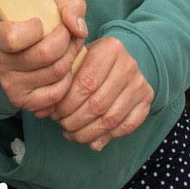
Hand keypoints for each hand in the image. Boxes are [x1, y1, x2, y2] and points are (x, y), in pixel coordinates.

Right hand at [0, 0, 87, 114]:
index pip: (13, 38)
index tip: (39, 22)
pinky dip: (68, 80)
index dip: (34, 28)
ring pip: (56, 72)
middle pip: (45, 54)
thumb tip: (78, 30)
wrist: (23, 49)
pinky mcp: (24, 102)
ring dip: (71, 57)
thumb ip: (70, 6)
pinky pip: (57, 93)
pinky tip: (64, 68)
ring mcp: (10, 85)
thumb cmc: (39, 23)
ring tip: (69, 48)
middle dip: (66, 41)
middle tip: (68, 34)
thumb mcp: (51, 5)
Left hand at [51, 35, 152, 150]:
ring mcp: (140, 83)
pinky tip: (92, 140)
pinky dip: (107, 137)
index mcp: (110, 48)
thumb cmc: (90, 60)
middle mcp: (129, 64)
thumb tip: (42, 111)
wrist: (120, 59)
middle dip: (75, 121)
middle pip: (97, 104)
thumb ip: (60, 79)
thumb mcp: (76, 58)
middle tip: (62, 126)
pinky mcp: (147, 100)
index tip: (54, 113)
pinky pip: (127, 126)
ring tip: (72, 134)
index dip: (67, 104)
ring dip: (88, 133)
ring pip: (111, 119)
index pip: (85, 83)